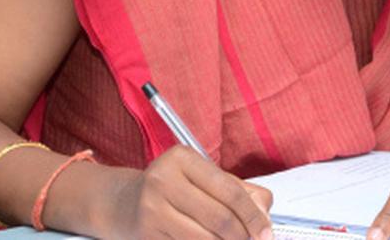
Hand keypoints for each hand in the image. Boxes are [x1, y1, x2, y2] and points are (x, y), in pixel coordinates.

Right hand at [106, 145, 272, 239]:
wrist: (124, 204)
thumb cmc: (173, 189)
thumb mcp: (202, 177)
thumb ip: (238, 189)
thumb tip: (264, 212)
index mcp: (181, 158)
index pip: (229, 191)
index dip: (253, 216)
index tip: (266, 232)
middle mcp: (162, 181)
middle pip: (220, 218)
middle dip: (244, 236)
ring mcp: (151, 210)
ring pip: (206, 239)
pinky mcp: (147, 236)